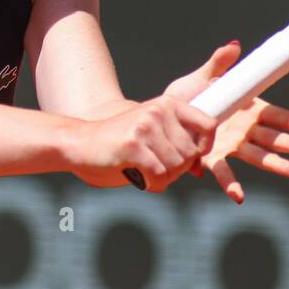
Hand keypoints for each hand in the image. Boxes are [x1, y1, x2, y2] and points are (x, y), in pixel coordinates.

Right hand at [72, 95, 215, 192]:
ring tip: (146, 173)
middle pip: (191, 153)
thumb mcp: (151, 134)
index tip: (191, 158)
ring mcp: (145, 127)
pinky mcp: (133, 145)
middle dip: (178, 170)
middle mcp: (159, 111)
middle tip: (157, 170)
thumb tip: (200, 168)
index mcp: (167, 104)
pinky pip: (159, 175)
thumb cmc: (118, 144)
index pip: (209, 124)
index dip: (205, 147)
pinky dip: (153, 184)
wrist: (79, 143)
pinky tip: (140, 179)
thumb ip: (176, 144)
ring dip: (164, 179)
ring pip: (176, 167)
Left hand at [165, 41, 288, 203]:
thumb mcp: (202, 77)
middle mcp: (243, 130)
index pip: (278, 117)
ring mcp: (230, 145)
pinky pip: (223, 171)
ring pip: (258, 156)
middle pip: (273, 139)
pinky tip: (239, 196)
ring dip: (276, 164)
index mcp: (248, 109)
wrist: (159, 114)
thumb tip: (234, 45)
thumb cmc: (184, 95)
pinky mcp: (212, 157)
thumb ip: (219, 64)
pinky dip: (231, 184)